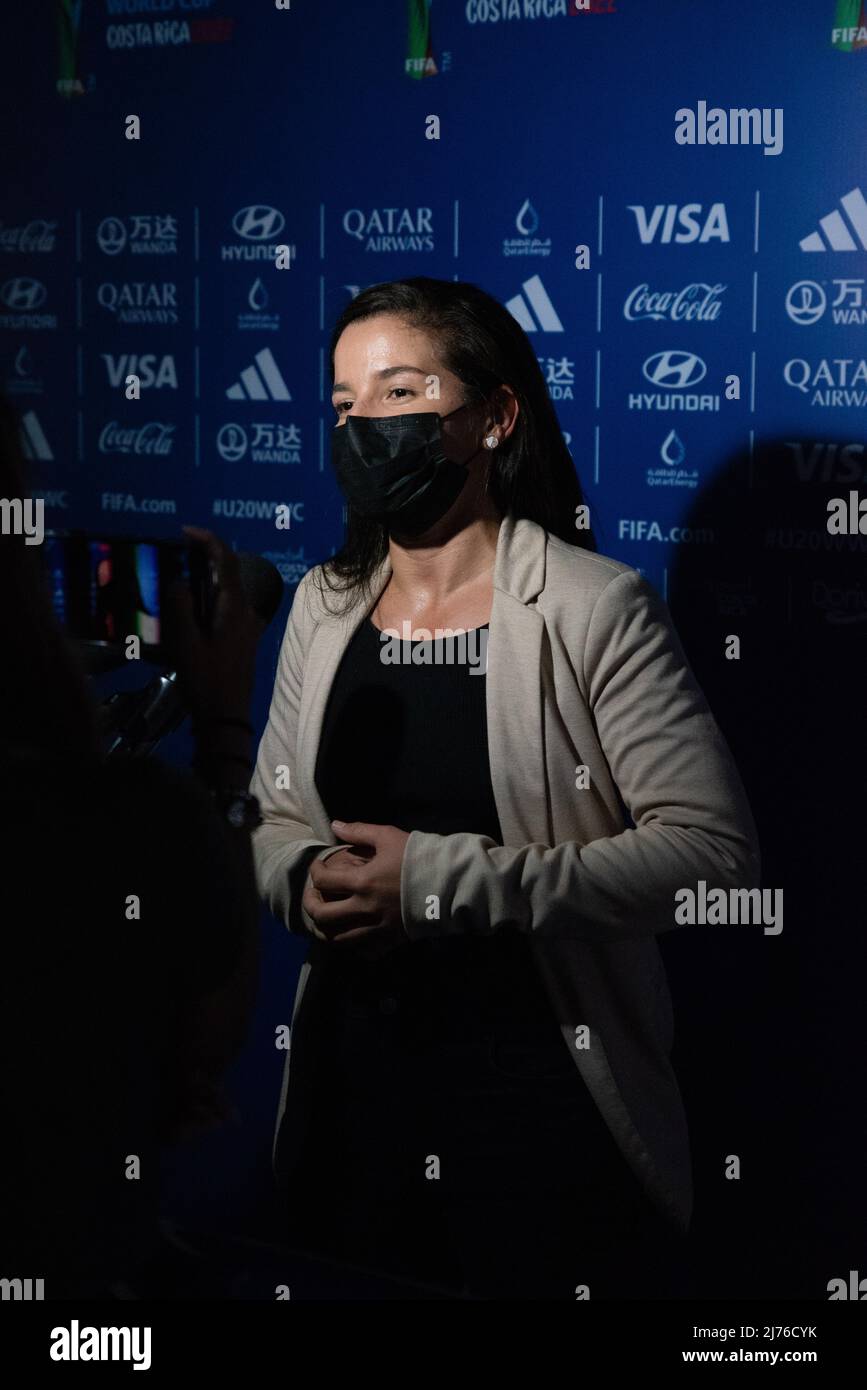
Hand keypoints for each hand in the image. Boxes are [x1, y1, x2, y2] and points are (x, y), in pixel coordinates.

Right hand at [163, 525, 264, 723]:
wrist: (225, 718)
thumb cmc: (205, 679)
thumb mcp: (184, 641)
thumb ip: (180, 604)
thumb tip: (179, 581)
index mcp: (235, 606)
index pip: (226, 559)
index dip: (207, 539)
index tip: (184, 532)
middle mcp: (246, 612)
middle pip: (226, 573)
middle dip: (201, 560)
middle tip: (173, 558)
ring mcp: (247, 627)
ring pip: (224, 593)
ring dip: (201, 584)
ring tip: (173, 585)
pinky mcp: (241, 640)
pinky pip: (223, 610)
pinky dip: (206, 603)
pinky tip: (185, 614)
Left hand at [302, 820, 410, 956]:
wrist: (450, 883)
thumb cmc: (418, 857)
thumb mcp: (388, 837)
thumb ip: (359, 831)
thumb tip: (335, 824)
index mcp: (362, 882)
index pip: (323, 880)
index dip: (314, 872)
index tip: (318, 868)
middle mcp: (365, 909)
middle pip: (323, 916)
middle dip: (310, 904)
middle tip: (313, 895)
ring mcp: (377, 929)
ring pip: (338, 939)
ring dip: (325, 929)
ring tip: (325, 919)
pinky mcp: (390, 941)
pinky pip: (363, 952)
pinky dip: (352, 946)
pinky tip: (350, 935)